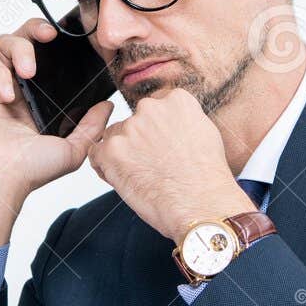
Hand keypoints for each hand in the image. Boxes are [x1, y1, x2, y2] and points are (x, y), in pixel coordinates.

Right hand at [0, 19, 114, 252]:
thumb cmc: (28, 171)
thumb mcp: (72, 149)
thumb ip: (91, 126)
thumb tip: (108, 105)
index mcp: (36, 97)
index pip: (46, 56)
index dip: (55, 43)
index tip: (68, 37)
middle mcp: (14, 86)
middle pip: (23, 40)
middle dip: (35, 30)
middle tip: (49, 34)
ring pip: (3, 44)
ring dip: (19, 49)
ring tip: (28, 70)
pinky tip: (7, 93)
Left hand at [88, 87, 255, 244]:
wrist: (201, 205)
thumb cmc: (208, 180)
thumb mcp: (206, 134)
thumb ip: (184, 121)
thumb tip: (171, 125)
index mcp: (176, 100)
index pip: (155, 110)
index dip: (156, 133)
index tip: (163, 150)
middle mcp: (150, 108)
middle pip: (134, 122)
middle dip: (139, 143)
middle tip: (153, 168)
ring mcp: (129, 128)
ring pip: (115, 138)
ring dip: (122, 155)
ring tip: (142, 179)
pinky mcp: (112, 150)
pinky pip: (97, 154)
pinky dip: (105, 168)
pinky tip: (124, 181)